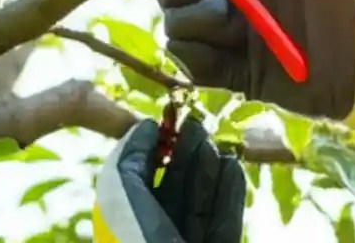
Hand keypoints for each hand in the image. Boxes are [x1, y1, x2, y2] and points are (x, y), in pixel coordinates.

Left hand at [92, 116, 244, 242]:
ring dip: (207, 169)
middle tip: (196, 123)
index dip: (146, 152)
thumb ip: (127, 163)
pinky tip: (233, 166)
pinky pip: (223, 223)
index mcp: (123, 229)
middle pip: (170, 192)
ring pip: (198, 205)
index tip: (162, 123)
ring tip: (215, 138)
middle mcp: (152, 238)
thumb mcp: (121, 199)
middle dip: (184, 157)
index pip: (133, 184)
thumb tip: (144, 130)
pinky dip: (229, 194)